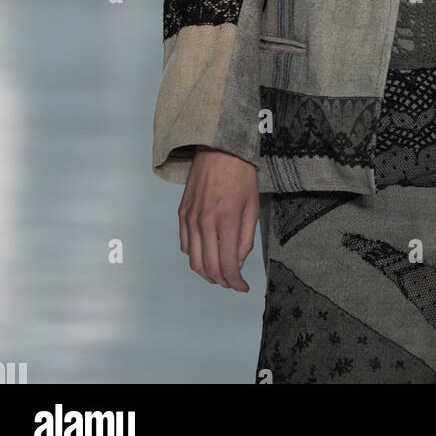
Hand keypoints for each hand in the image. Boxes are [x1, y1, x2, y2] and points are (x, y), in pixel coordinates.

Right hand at [178, 146, 259, 289]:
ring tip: (220, 274)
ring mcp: (190, 219)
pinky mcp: (182, 213)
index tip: (243, 287)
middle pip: (209, 268)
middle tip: (232, 282)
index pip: (227, 266)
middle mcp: (204, 223)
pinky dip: (195, 256)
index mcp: (226, 221)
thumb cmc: (242, 175)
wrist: (219, 148)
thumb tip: (238, 263)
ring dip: (207, 273)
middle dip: (222, 281)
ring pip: (194, 261)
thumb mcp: (253, 207)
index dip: (235, 282)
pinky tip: (207, 254)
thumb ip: (246, 239)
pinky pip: (185, 245)